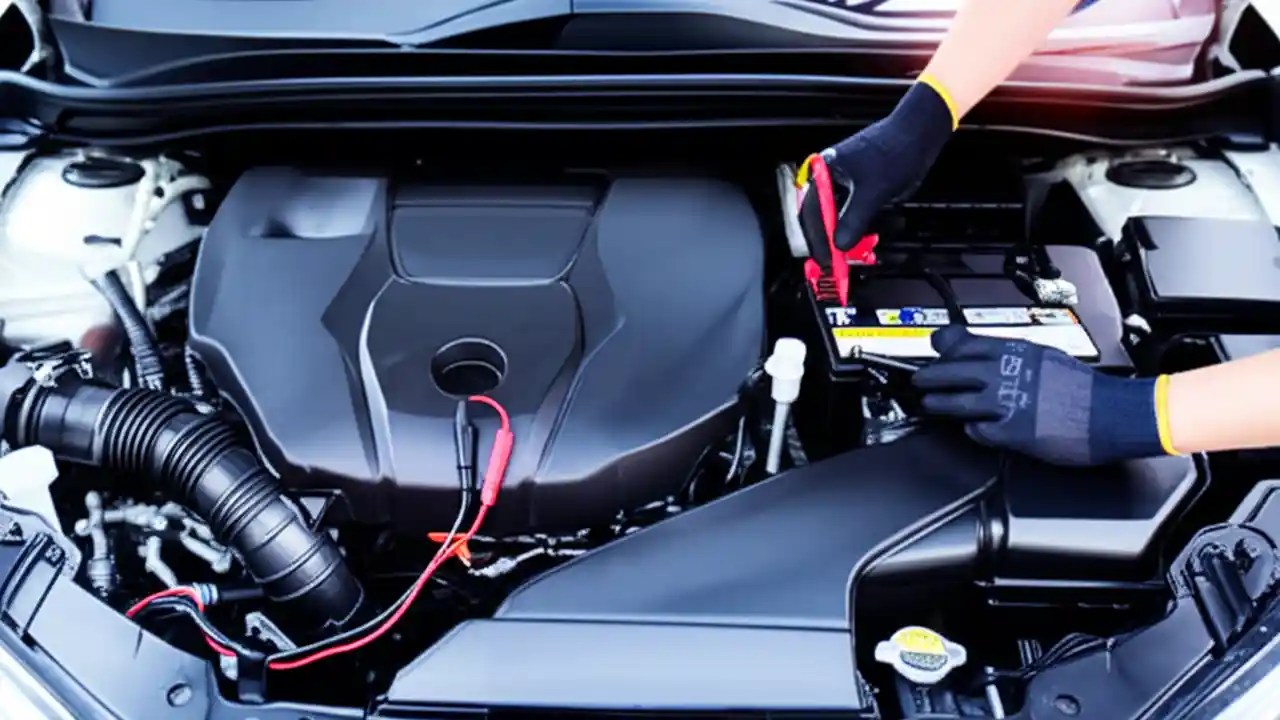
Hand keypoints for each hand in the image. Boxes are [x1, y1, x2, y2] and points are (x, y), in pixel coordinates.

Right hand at [803, 82, 954, 256]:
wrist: (920, 133)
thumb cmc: (895, 151)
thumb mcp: (873, 193)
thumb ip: (853, 220)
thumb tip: (838, 245)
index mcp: (824, 171)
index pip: (810, 212)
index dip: (817, 239)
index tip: (824, 259)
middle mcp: (829, 175)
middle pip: (821, 216)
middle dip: (832, 239)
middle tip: (838, 261)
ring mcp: (844, 180)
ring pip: (837, 215)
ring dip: (847, 234)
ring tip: (856, 250)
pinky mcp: (860, 185)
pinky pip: (852, 210)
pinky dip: (859, 225)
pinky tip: (868, 235)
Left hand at [911, 326, 1169, 466]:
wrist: (1112, 414)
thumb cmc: (1085, 389)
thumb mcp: (1044, 357)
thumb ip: (1011, 355)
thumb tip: (985, 352)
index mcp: (1016, 351)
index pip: (964, 344)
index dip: (942, 349)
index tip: (932, 351)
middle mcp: (1006, 373)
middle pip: (951, 371)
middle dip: (928, 377)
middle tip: (918, 381)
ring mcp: (1007, 403)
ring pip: (957, 401)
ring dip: (939, 403)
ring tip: (930, 403)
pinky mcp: (1012, 431)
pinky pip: (979, 430)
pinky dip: (973, 430)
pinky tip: (973, 428)